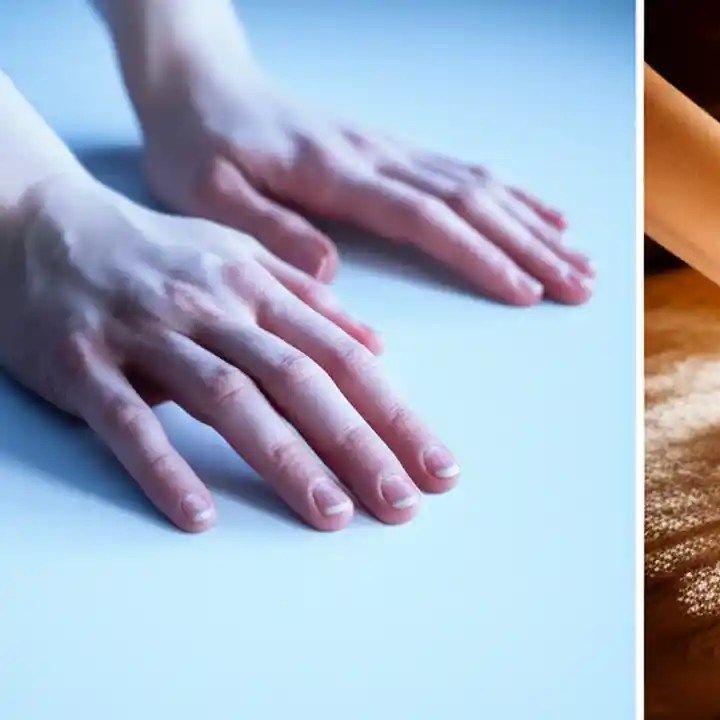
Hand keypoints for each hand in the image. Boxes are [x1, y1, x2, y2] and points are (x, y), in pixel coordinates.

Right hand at [0, 174, 459, 531]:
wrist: (30, 220)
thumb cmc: (150, 253)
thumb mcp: (237, 258)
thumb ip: (308, 302)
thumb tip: (378, 346)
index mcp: (254, 286)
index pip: (340, 355)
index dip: (393, 412)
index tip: (437, 465)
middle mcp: (210, 306)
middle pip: (299, 378)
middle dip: (359, 443)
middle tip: (403, 502)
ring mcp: (146, 333)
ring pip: (226, 396)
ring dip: (284, 458)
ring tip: (332, 513)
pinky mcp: (81, 361)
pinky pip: (126, 419)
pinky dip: (163, 466)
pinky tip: (198, 514)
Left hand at [138, 74, 592, 304]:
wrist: (201, 85)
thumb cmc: (198, 144)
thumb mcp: (205, 193)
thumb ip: (268, 229)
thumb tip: (330, 272)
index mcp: (337, 171)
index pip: (423, 216)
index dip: (478, 255)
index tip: (523, 290)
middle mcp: (377, 157)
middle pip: (471, 203)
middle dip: (531, 248)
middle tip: (579, 286)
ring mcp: (392, 152)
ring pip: (481, 187)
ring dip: (534, 228)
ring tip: (581, 264)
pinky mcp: (395, 153)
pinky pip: (467, 173)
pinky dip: (515, 197)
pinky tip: (547, 218)